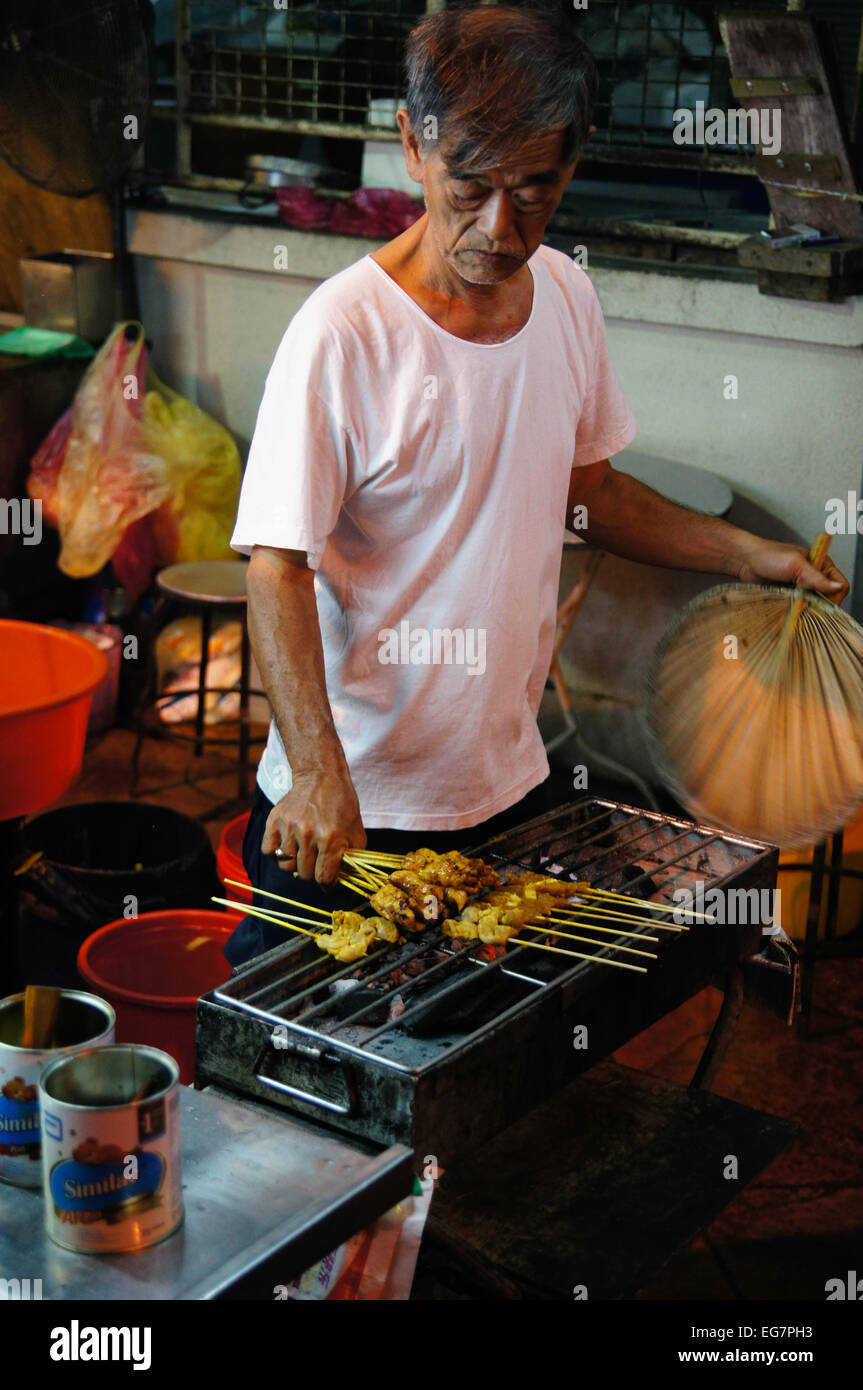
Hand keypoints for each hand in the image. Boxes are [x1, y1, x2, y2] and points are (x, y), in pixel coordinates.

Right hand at [262, 767, 365, 884]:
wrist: (321, 777)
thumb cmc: (342, 806)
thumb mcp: (356, 832)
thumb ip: (353, 859)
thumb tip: (347, 883)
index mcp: (331, 839)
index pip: (324, 878)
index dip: (329, 886)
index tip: (330, 883)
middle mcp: (309, 834)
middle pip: (305, 875)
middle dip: (313, 872)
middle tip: (318, 861)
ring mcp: (289, 827)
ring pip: (286, 866)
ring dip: (296, 864)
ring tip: (303, 852)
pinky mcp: (275, 821)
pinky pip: (268, 852)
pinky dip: (276, 855)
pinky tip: (287, 847)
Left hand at [732, 538, 848, 604]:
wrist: (745, 561)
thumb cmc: (768, 555)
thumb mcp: (795, 564)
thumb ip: (816, 577)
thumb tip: (837, 587)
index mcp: (822, 564)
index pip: (841, 585)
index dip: (835, 597)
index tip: (821, 604)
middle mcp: (815, 577)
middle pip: (828, 598)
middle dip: (819, 605)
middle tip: (803, 605)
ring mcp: (802, 587)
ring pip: (813, 605)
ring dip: (806, 609)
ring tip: (793, 605)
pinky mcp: (791, 596)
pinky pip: (799, 608)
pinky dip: (796, 611)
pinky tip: (787, 608)